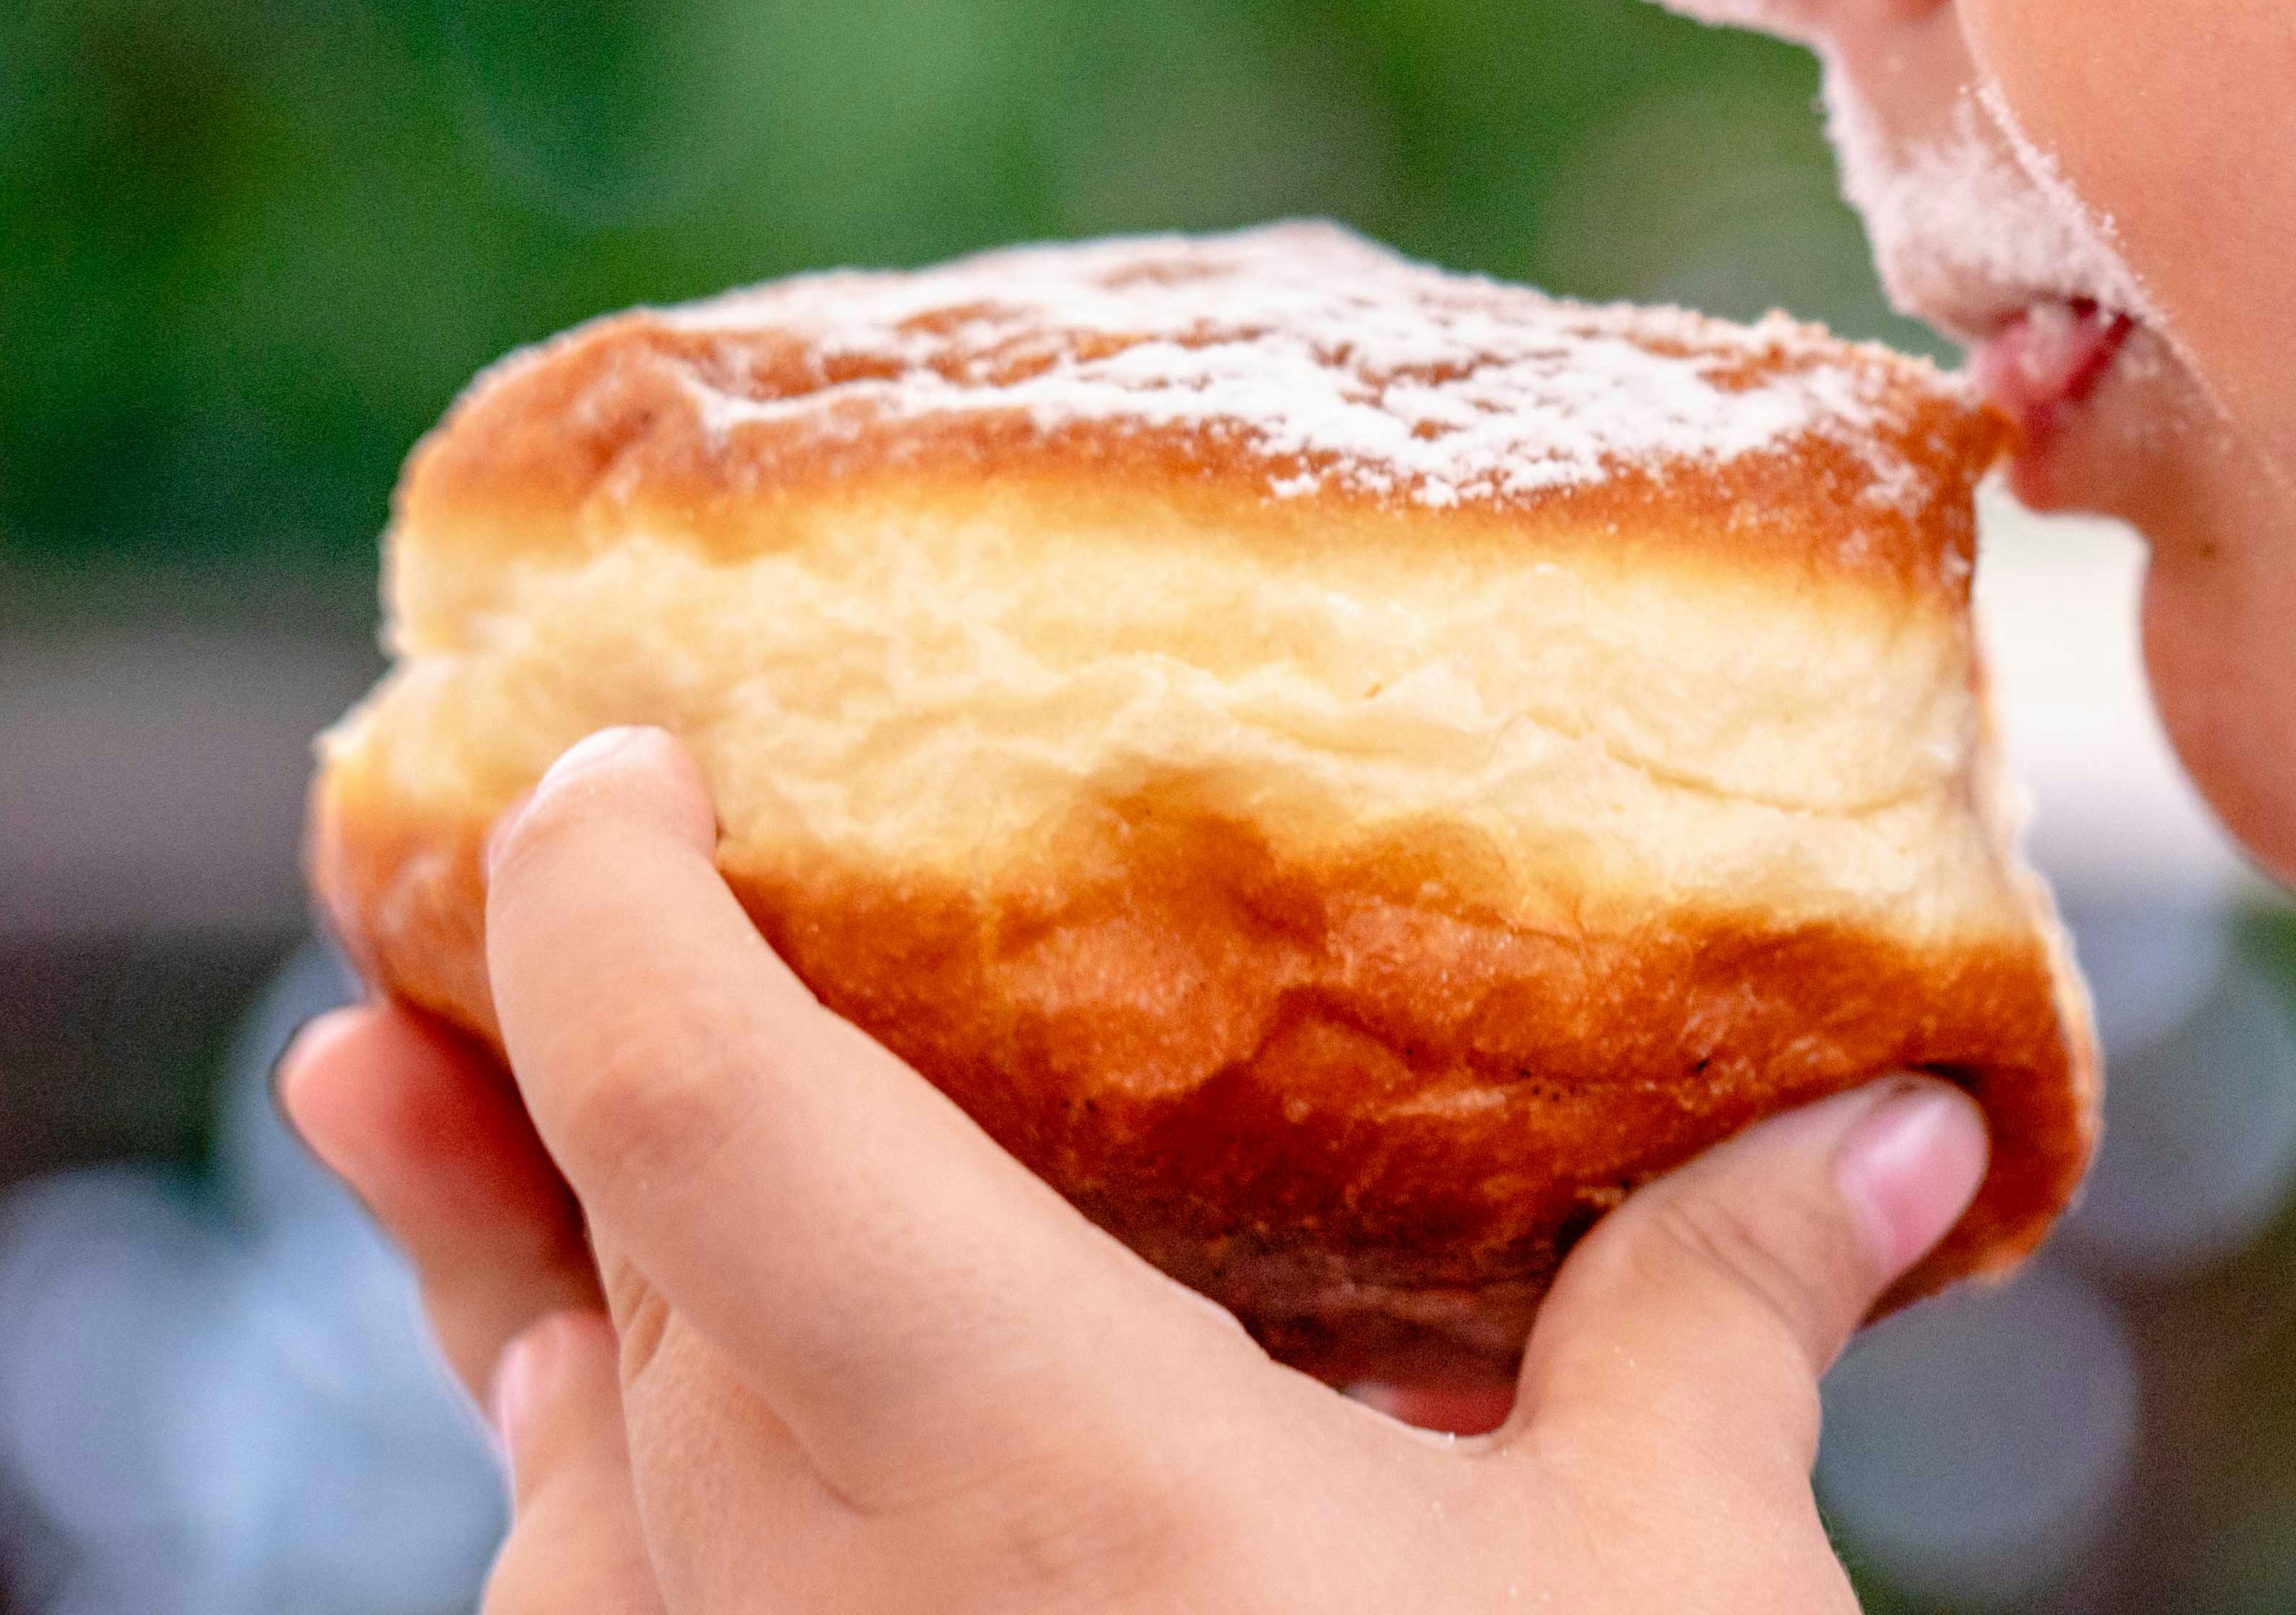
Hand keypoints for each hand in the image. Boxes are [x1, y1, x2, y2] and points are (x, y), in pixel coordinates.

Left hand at [277, 727, 1991, 1613]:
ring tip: (390, 1101)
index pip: (680, 1082)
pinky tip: (590, 1470)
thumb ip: (1724, 1312)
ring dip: (501, 1274)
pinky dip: (577, 1503)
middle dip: (543, 1045)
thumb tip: (1904, 1113)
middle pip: (597, 1242)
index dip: (597, 887)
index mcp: (1016, 1441)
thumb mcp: (1664, 1587)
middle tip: (522, 871)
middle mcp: (804, 1581)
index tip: (612, 762)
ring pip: (550, 1455)